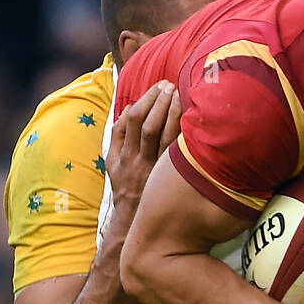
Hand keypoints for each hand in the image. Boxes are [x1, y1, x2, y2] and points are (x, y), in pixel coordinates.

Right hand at [107, 81, 179, 210]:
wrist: (133, 219)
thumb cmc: (126, 184)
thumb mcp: (113, 162)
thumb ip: (118, 136)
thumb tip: (127, 110)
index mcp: (121, 154)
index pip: (130, 120)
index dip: (144, 100)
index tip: (157, 87)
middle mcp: (135, 160)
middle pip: (144, 123)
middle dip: (157, 101)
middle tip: (169, 85)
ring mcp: (151, 168)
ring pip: (159, 134)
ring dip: (169, 111)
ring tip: (178, 94)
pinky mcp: (166, 177)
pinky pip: (174, 151)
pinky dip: (180, 132)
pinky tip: (191, 119)